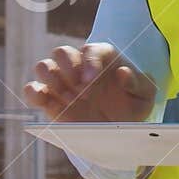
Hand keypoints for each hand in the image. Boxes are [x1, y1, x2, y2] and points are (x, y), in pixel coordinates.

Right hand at [22, 43, 156, 122]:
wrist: (119, 127)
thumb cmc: (133, 105)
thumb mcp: (146, 96)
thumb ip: (141, 83)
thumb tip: (123, 73)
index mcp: (102, 58)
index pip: (91, 50)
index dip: (89, 63)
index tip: (92, 80)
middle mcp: (79, 66)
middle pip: (62, 52)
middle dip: (68, 69)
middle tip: (81, 90)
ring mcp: (62, 82)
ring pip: (43, 67)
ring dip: (51, 80)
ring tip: (67, 97)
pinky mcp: (50, 101)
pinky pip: (32, 90)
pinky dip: (33, 93)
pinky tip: (44, 101)